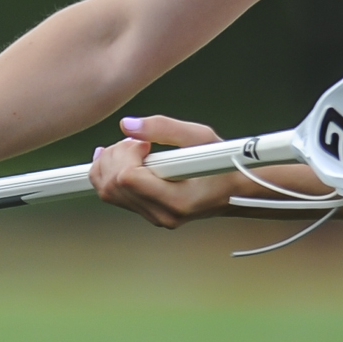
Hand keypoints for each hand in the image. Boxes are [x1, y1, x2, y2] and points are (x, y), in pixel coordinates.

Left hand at [90, 114, 244, 227]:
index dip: (128, 154)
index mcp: (177, 200)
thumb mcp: (200, 136)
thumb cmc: (222, 163)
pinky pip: (114, 195)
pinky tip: (115, 156)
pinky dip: (108, 173)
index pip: (127, 179)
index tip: (146, 144)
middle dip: (115, 155)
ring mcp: (153, 216)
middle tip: (137, 142)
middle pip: (112, 185)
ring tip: (130, 147)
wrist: (234, 190)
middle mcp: (162, 214)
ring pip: (107, 191)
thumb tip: (126, 125)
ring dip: (109, 163)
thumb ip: (164, 128)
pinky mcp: (147, 213)